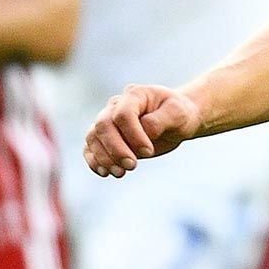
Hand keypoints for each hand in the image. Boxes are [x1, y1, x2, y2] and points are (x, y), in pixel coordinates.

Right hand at [84, 84, 202, 176]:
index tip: (149, 151)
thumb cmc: (178, 114)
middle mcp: (116, 105)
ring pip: (93, 137)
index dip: (133, 135)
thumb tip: (144, 132)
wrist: (176, 121)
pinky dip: (94, 161)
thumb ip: (160, 121)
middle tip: (132, 166)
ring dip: (104, 157)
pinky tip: (105, 173)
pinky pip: (90, 148)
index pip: (123, 114)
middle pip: (103, 125)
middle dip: (115, 149)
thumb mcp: (178, 114)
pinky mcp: (105, 138)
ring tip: (120, 173)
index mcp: (134, 95)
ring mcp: (108, 121)